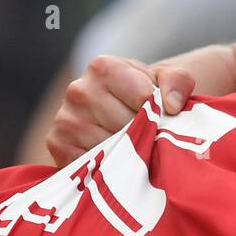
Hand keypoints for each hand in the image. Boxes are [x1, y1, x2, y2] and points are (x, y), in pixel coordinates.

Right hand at [48, 54, 195, 166]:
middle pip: (128, 127)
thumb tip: (171, 105)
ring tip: (133, 147)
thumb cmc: (144, 93)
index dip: (158, 114)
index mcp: (103, 67)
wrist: (119, 111)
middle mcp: (78, 90)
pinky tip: (116, 160)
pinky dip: (110, 168)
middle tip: (148, 135)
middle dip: (145, 136)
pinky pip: (94, 166)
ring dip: (130, 155)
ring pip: (112, 149)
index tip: (160, 116)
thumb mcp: (166, 79)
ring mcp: (65, 120)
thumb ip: (177, 82)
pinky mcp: (58, 147)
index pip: (143, 99)